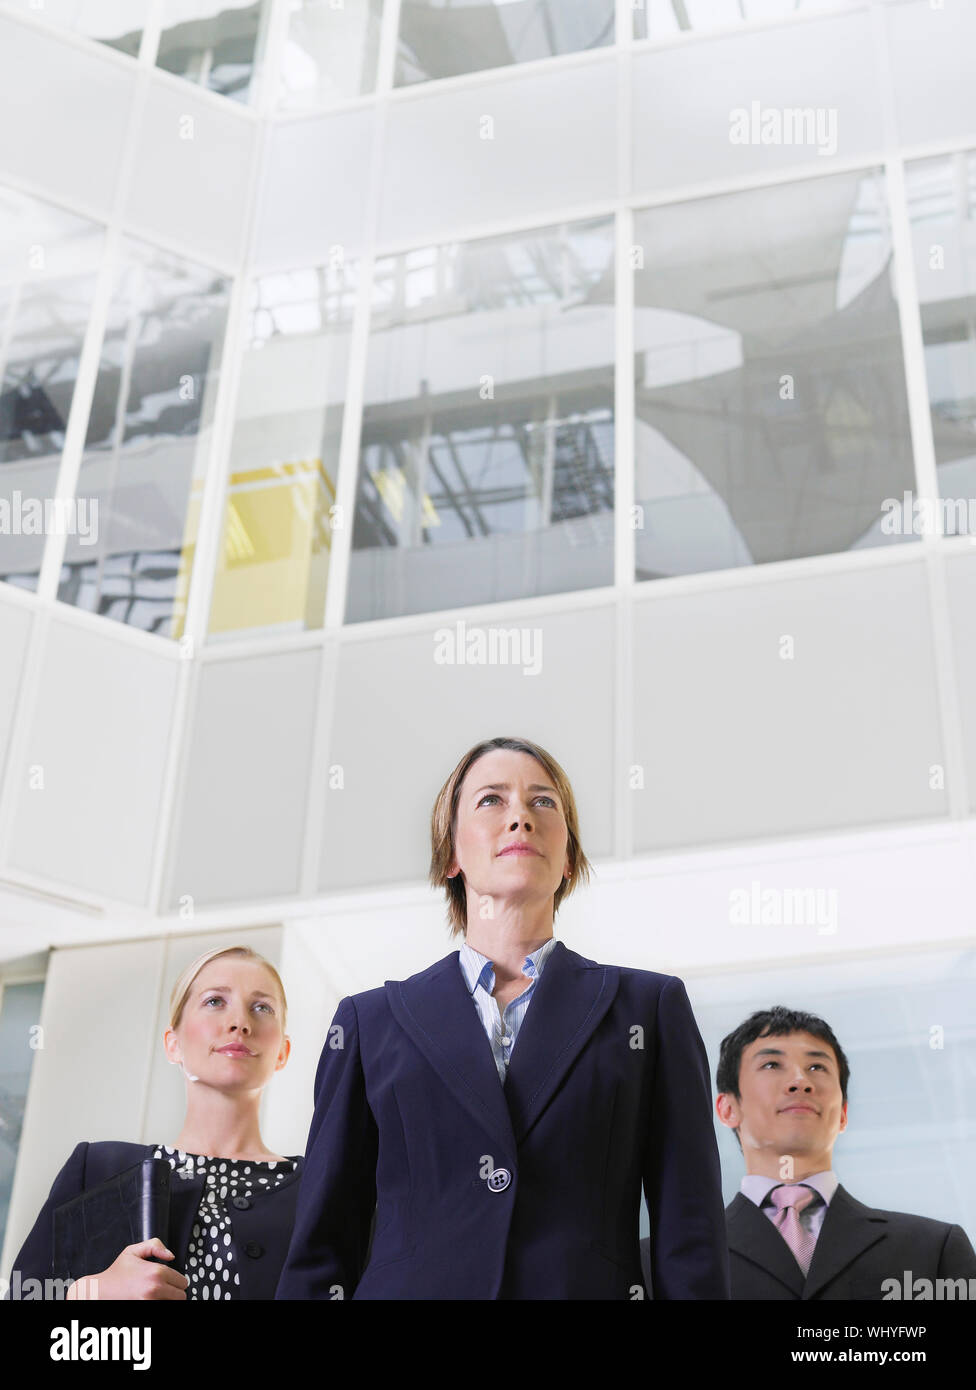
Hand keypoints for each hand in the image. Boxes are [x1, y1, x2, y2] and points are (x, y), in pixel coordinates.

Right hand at [66, 1238, 188, 1300]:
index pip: (183, 1282)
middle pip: (181, 1296)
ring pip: (172, 1305)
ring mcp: (150, 1303)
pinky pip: (161, 1309)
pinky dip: (159, 1305)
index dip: (177, 1280)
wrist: (99, 1292)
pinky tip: (150, 1300)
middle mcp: (155, 1289)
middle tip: (163, 1289)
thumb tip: (171, 1255)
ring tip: (155, 1295)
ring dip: (167, 1300)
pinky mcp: (146, 1312)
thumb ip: (155, 1246)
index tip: (169, 1281)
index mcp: (156, 1272)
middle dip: (174, 1292)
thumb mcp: (133, 1251)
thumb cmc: (115, 1274)